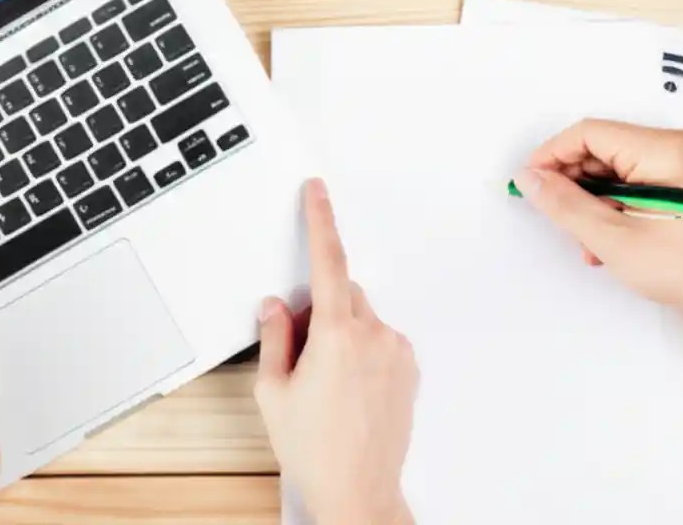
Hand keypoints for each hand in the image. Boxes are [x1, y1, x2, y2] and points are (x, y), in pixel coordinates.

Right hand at [254, 179, 417, 524]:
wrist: (357, 490)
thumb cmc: (314, 448)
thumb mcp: (273, 390)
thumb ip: (273, 336)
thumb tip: (276, 305)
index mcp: (336, 335)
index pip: (327, 261)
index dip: (320, 220)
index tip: (317, 192)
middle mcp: (374, 336)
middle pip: (341, 292)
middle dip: (318, 309)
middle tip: (300, 354)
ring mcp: (397, 352)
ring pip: (361, 316)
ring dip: (342, 331)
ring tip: (326, 382)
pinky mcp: (409, 367)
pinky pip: (380, 338)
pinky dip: (362, 349)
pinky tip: (348, 388)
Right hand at [515, 119, 682, 334]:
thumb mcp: (612, 238)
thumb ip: (565, 204)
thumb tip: (531, 179)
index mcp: (662, 150)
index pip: (589, 134)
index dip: (551, 156)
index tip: (529, 181)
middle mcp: (673, 149)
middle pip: (599, 151)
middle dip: (572, 184)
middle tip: (554, 213)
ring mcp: (677, 167)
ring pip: (610, 171)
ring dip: (589, 203)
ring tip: (586, 240)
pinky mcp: (676, 186)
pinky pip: (628, 185)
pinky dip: (608, 208)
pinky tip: (604, 241)